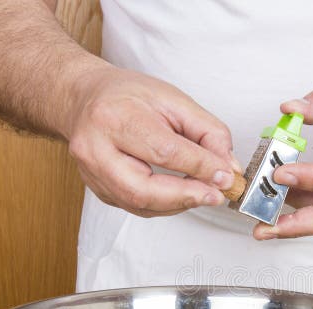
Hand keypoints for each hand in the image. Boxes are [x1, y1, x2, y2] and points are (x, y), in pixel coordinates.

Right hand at [63, 65, 240, 216]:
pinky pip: (136, 207)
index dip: (200, 167)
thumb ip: (208, 132)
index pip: (164, 151)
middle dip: (187, 196)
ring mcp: (93, 174)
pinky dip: (165, 205)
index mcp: (114, 117)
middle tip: (216, 195)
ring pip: (140, 204)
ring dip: (179, 204)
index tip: (225, 175)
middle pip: (144, 189)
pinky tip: (181, 194)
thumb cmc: (127, 96)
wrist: (85, 98)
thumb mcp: (174, 100)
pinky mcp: (98, 190)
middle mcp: (96, 148)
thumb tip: (227, 167)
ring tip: (203, 193)